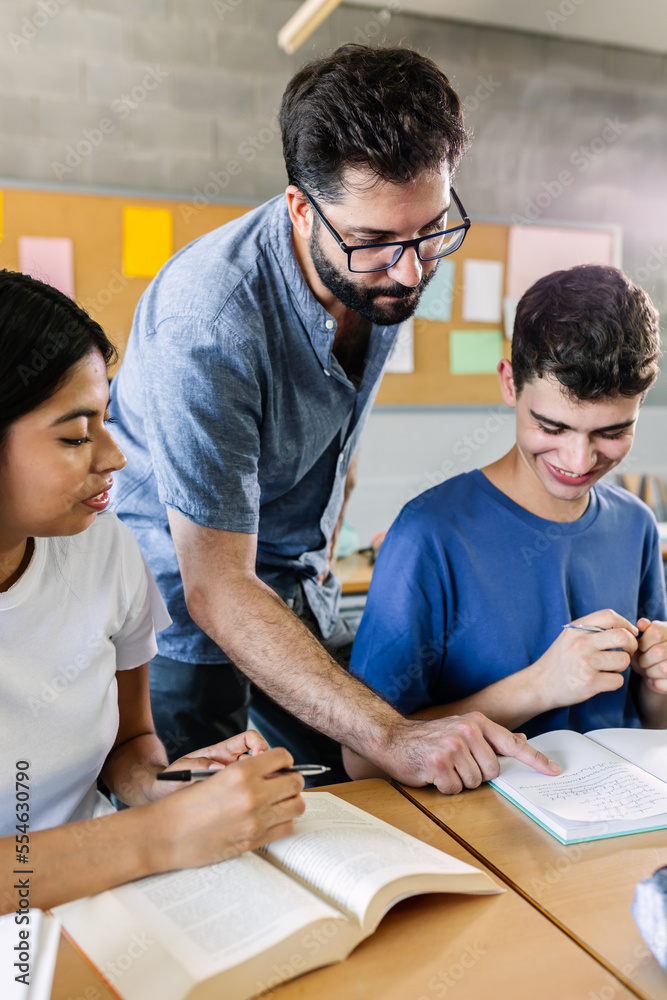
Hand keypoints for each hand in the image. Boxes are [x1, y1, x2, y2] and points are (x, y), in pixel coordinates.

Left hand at [151, 730, 268, 799]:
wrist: (164, 797)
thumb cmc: (173, 779)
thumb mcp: (182, 768)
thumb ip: (197, 765)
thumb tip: (216, 767)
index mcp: (222, 752)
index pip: (248, 739)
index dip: (258, 742)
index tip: (260, 752)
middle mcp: (231, 765)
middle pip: (260, 758)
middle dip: (268, 766)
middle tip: (266, 779)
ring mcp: (234, 781)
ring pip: (259, 777)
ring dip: (262, 784)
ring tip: (257, 794)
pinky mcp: (232, 796)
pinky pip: (249, 794)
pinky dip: (254, 798)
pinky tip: (249, 807)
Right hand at [153, 746, 305, 870]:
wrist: (164, 835)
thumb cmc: (184, 803)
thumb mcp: (214, 775)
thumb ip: (245, 771)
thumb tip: (272, 771)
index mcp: (241, 772)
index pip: (282, 757)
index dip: (283, 760)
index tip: (279, 766)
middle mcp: (252, 795)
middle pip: (295, 782)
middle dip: (291, 781)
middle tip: (280, 784)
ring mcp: (255, 820)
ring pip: (297, 806)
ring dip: (290, 801)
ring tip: (276, 802)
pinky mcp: (254, 841)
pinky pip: (286, 828)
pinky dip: (283, 822)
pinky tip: (268, 819)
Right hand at [376, 711, 560, 793]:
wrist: (392, 739)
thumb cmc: (429, 738)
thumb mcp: (462, 730)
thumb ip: (491, 738)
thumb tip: (520, 739)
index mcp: (476, 723)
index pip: (512, 743)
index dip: (535, 759)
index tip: (554, 771)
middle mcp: (466, 731)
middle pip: (492, 771)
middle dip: (476, 775)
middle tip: (456, 765)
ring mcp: (452, 746)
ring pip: (474, 782)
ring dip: (459, 781)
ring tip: (443, 767)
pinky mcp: (438, 763)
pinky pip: (455, 789)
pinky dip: (444, 787)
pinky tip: (433, 774)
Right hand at [530, 609, 637, 710]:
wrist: (539, 684)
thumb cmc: (559, 661)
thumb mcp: (570, 637)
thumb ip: (592, 630)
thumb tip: (627, 630)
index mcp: (576, 629)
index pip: (609, 616)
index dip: (625, 623)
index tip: (629, 633)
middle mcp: (580, 643)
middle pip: (623, 637)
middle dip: (632, 645)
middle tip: (626, 651)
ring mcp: (585, 663)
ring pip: (623, 660)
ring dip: (621, 666)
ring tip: (608, 668)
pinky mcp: (589, 682)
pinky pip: (618, 680)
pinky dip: (614, 682)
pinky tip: (601, 680)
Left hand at [633, 618, 666, 693]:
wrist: (655, 674)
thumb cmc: (646, 653)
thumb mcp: (642, 639)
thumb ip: (642, 630)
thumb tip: (642, 624)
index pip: (656, 633)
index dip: (643, 643)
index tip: (640, 648)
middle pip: (658, 652)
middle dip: (643, 659)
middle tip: (642, 661)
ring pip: (662, 669)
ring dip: (649, 671)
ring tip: (648, 668)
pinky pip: (663, 683)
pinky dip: (654, 682)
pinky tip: (654, 678)